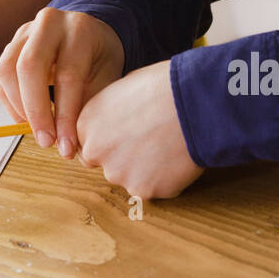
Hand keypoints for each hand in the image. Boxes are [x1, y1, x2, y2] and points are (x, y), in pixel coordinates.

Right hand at [0, 7, 124, 159]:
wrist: (91, 32)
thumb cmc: (99, 57)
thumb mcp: (107, 77)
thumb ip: (91, 107)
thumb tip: (76, 149)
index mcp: (79, 30)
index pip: (68, 75)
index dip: (65, 115)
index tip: (67, 146)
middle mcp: (49, 24)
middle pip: (30, 66)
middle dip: (36, 111)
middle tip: (46, 141)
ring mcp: (25, 31)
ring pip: (7, 69)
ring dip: (19, 107)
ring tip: (37, 131)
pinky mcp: (12, 44)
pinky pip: (1, 76)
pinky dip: (10, 102)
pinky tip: (26, 118)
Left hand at [77, 59, 203, 198]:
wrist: (191, 103)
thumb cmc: (161, 87)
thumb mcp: (123, 89)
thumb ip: (110, 114)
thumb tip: (117, 122)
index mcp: (87, 124)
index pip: (89, 145)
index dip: (110, 142)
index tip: (127, 138)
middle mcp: (96, 152)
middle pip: (107, 165)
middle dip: (124, 158)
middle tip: (150, 142)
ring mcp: (118, 174)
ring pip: (130, 178)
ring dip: (145, 169)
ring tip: (167, 145)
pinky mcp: (143, 190)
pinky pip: (154, 188)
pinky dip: (165, 178)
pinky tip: (177, 157)